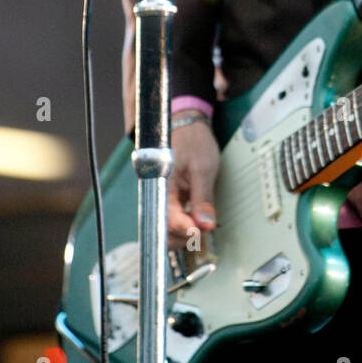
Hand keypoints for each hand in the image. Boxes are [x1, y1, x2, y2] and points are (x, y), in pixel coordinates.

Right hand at [167, 114, 219, 249]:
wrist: (187, 126)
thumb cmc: (193, 141)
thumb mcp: (204, 168)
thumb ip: (203, 198)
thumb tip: (206, 225)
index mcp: (161, 182)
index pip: (166, 216)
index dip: (183, 229)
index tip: (200, 232)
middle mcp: (155, 192)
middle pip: (161, 228)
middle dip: (183, 236)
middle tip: (203, 230)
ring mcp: (160, 197)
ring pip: (165, 228)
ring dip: (183, 234)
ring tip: (202, 226)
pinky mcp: (167, 199)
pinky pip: (171, 219)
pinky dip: (184, 225)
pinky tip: (196, 220)